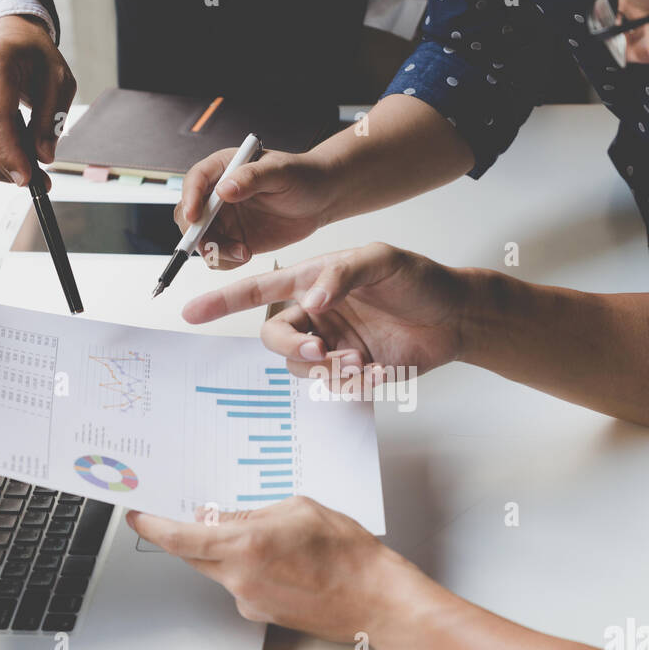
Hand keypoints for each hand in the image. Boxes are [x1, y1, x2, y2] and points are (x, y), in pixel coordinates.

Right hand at [0, 14, 75, 189]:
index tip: (28, 179)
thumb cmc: (33, 56)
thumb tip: (43, 156)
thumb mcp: (58, 80)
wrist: (4, 37)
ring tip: (24, 168)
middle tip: (39, 180)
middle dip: (10, 168)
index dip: (10, 154)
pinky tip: (3, 165)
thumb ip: (52, 118)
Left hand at [126, 497, 444, 645]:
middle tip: (191, 512)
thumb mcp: (300, 510)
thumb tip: (223, 517)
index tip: (137, 514)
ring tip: (268, 535)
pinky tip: (281, 559)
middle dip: (188, 534)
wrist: (377, 601)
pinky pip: (240, 584)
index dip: (152, 526)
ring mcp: (249, 601)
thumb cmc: (350, 557)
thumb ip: (254, 513)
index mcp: (246, 547)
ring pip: (218, 569)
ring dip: (227, 550)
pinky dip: (248, 568)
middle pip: (193, 555)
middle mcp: (240, 579)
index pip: (180, 538)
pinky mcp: (261, 615)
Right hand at [174, 148, 337, 268]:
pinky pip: (217, 256)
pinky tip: (246, 254)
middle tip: (217, 246)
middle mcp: (217, 195)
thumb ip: (252, 178)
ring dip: (214, 251)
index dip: (190, 198)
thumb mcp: (280, 172)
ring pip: (200, 240)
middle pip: (188, 215)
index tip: (195, 216)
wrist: (320, 200)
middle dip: (196, 234)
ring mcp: (224, 219)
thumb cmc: (302, 177)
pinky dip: (225, 261)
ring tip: (243, 252)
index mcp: (224, 169)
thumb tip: (224, 189)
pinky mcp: (234, 240)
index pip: (196, 180)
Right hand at [182, 242, 473, 386]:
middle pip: (275, 340)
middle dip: (292, 349)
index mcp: (313, 282)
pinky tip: (380, 370)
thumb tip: (311, 300)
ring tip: (361, 361)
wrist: (457, 316)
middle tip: (322, 352)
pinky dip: (354, 384)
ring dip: (327, 370)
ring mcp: (334, 346)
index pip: (258, 290)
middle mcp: (317, 316)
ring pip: (302, 370)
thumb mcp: (381, 260)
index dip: (223, 301)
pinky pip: (335, 389)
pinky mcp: (353, 373)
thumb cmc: (419, 279)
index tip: (191, 311)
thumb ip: (341, 274)